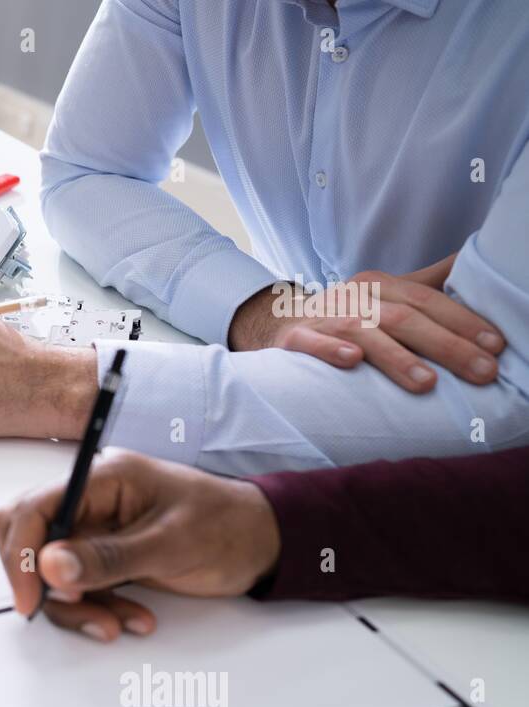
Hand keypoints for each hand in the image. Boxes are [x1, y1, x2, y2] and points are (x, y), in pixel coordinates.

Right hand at [0, 448, 280, 640]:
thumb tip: (50, 567)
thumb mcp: (171, 544)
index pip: (35, 508)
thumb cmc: (228, 528)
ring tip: (120, 624)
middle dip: (44, 582)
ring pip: (53, 571)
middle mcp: (91, 500)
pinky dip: (98, 609)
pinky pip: (80, 587)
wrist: (265, 544)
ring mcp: (96, 530)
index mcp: (103, 478)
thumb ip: (108, 557)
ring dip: (79, 606)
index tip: (32, 600)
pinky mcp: (106, 557)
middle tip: (75, 611)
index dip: (22, 554)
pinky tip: (135, 620)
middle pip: (31, 536)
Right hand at [228, 254, 505, 393]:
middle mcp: (354, 298)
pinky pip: (313, 343)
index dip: (463, 320)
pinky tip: (352, 362)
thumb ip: (426, 283)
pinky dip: (331, 350)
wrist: (273, 323)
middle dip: (447, 345)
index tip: (496, 345)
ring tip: (427, 384)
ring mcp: (323, 318)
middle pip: (405, 318)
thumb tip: (470, 261)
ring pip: (365, 333)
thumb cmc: (341, 314)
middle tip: (482, 372)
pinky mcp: (294, 339)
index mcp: (380, 286)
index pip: (428, 300)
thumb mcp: (383, 294)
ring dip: (396, 358)